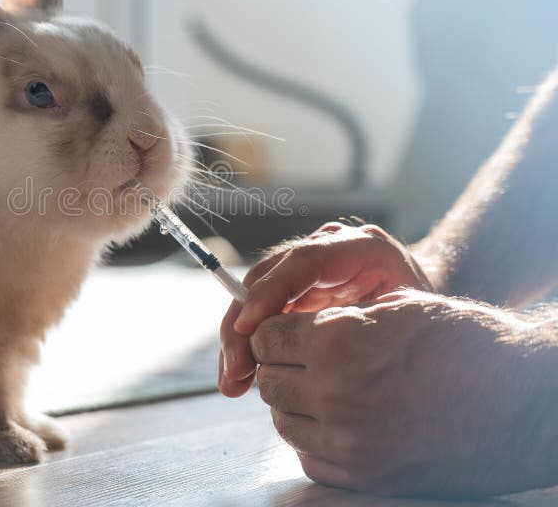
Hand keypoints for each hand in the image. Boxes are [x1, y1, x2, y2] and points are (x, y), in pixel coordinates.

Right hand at [219, 222, 430, 396]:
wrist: (429, 312)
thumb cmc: (427, 321)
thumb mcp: (409, 322)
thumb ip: (369, 328)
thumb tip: (314, 354)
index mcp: (359, 247)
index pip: (302, 261)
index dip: (270, 294)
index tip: (249, 331)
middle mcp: (324, 250)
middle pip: (266, 278)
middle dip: (243, 325)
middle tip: (235, 371)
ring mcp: (305, 269)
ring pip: (253, 296)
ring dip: (237, 340)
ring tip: (231, 383)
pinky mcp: (294, 291)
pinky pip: (260, 314)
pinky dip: (247, 345)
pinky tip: (238, 377)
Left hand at [252, 291, 557, 495]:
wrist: (520, 402)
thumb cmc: (464, 342)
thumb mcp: (395, 307)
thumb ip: (335, 318)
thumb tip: (293, 325)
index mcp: (336, 344)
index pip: (265, 339)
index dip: (275, 331)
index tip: (286, 331)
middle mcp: (333, 397)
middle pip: (269, 381)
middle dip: (281, 365)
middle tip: (306, 358)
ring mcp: (348, 444)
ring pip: (282, 420)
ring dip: (294, 402)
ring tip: (324, 388)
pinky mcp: (364, 477)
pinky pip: (308, 456)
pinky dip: (314, 437)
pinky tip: (340, 419)